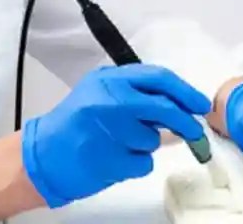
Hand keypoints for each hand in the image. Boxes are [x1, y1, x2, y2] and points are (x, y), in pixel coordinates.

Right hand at [21, 64, 210, 207]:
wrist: (42, 155)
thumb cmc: (73, 124)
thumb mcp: (100, 94)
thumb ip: (135, 93)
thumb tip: (178, 102)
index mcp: (108, 79)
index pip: (158, 78)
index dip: (185, 91)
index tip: (200, 104)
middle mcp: (109, 100)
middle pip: (164, 107)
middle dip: (184, 121)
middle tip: (195, 130)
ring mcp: (109, 130)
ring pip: (153, 139)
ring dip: (145, 144)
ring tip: (118, 143)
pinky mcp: (110, 159)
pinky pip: (144, 162)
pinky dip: (136, 163)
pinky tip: (114, 158)